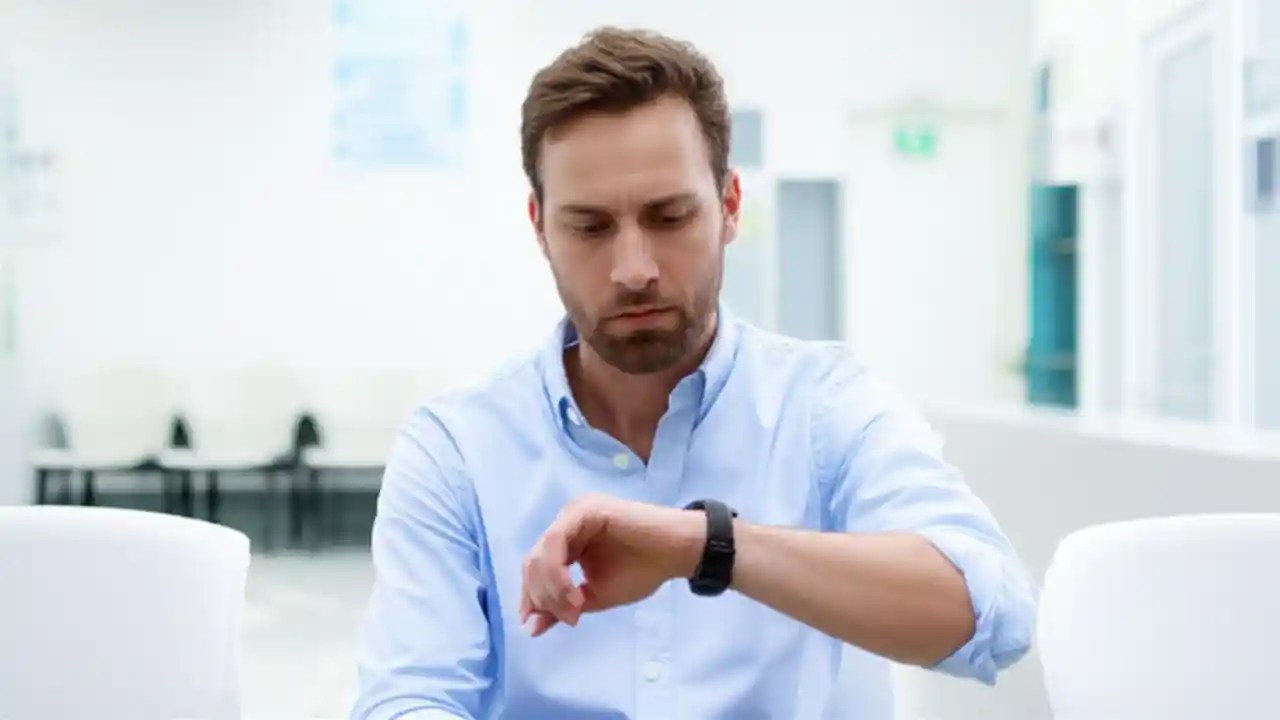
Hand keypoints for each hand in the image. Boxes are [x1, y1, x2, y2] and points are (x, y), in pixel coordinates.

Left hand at [519, 494, 704, 636]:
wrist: (676, 551)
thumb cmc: (642, 570)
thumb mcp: (595, 595)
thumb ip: (563, 607)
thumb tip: (531, 627)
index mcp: (567, 539)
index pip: (534, 567)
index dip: (531, 596)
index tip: (535, 625)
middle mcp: (565, 523)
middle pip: (532, 562)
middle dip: (542, 596)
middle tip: (568, 619)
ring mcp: (574, 513)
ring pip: (540, 554)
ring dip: (551, 589)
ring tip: (575, 610)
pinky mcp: (584, 511)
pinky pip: (555, 543)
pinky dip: (559, 574)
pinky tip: (576, 594)